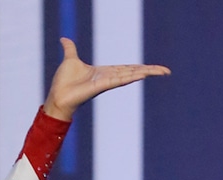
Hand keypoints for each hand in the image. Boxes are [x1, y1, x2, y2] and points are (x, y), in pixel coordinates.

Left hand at [44, 38, 169, 121]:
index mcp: (104, 72)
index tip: (152, 68)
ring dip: (146, 72)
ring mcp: (106, 82)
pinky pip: (119, 79)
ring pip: (130, 75)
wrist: (57, 97)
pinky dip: (131, 76)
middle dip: (149, 70)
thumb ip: (70, 48)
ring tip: (162, 72)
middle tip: (165, 71)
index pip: (126, 68)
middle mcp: (108, 77)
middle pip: (133, 71)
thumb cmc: (62, 83)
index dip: (139, 67)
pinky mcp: (101, 85)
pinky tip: (144, 74)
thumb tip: (64, 38)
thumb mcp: (69, 59)